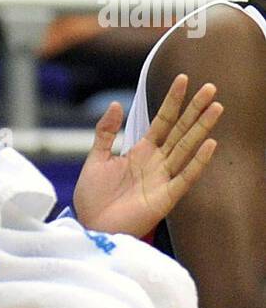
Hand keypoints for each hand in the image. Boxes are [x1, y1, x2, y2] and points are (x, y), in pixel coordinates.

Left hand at [73, 75, 222, 238]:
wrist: (90, 227)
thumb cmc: (93, 199)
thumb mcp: (96, 160)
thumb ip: (106, 132)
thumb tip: (117, 104)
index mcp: (140, 152)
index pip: (161, 121)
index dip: (172, 101)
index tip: (183, 79)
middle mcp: (155, 163)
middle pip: (179, 131)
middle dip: (194, 110)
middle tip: (210, 87)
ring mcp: (162, 179)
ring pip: (185, 149)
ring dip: (201, 129)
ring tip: (216, 107)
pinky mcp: (165, 198)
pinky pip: (185, 178)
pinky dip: (197, 163)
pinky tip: (209, 144)